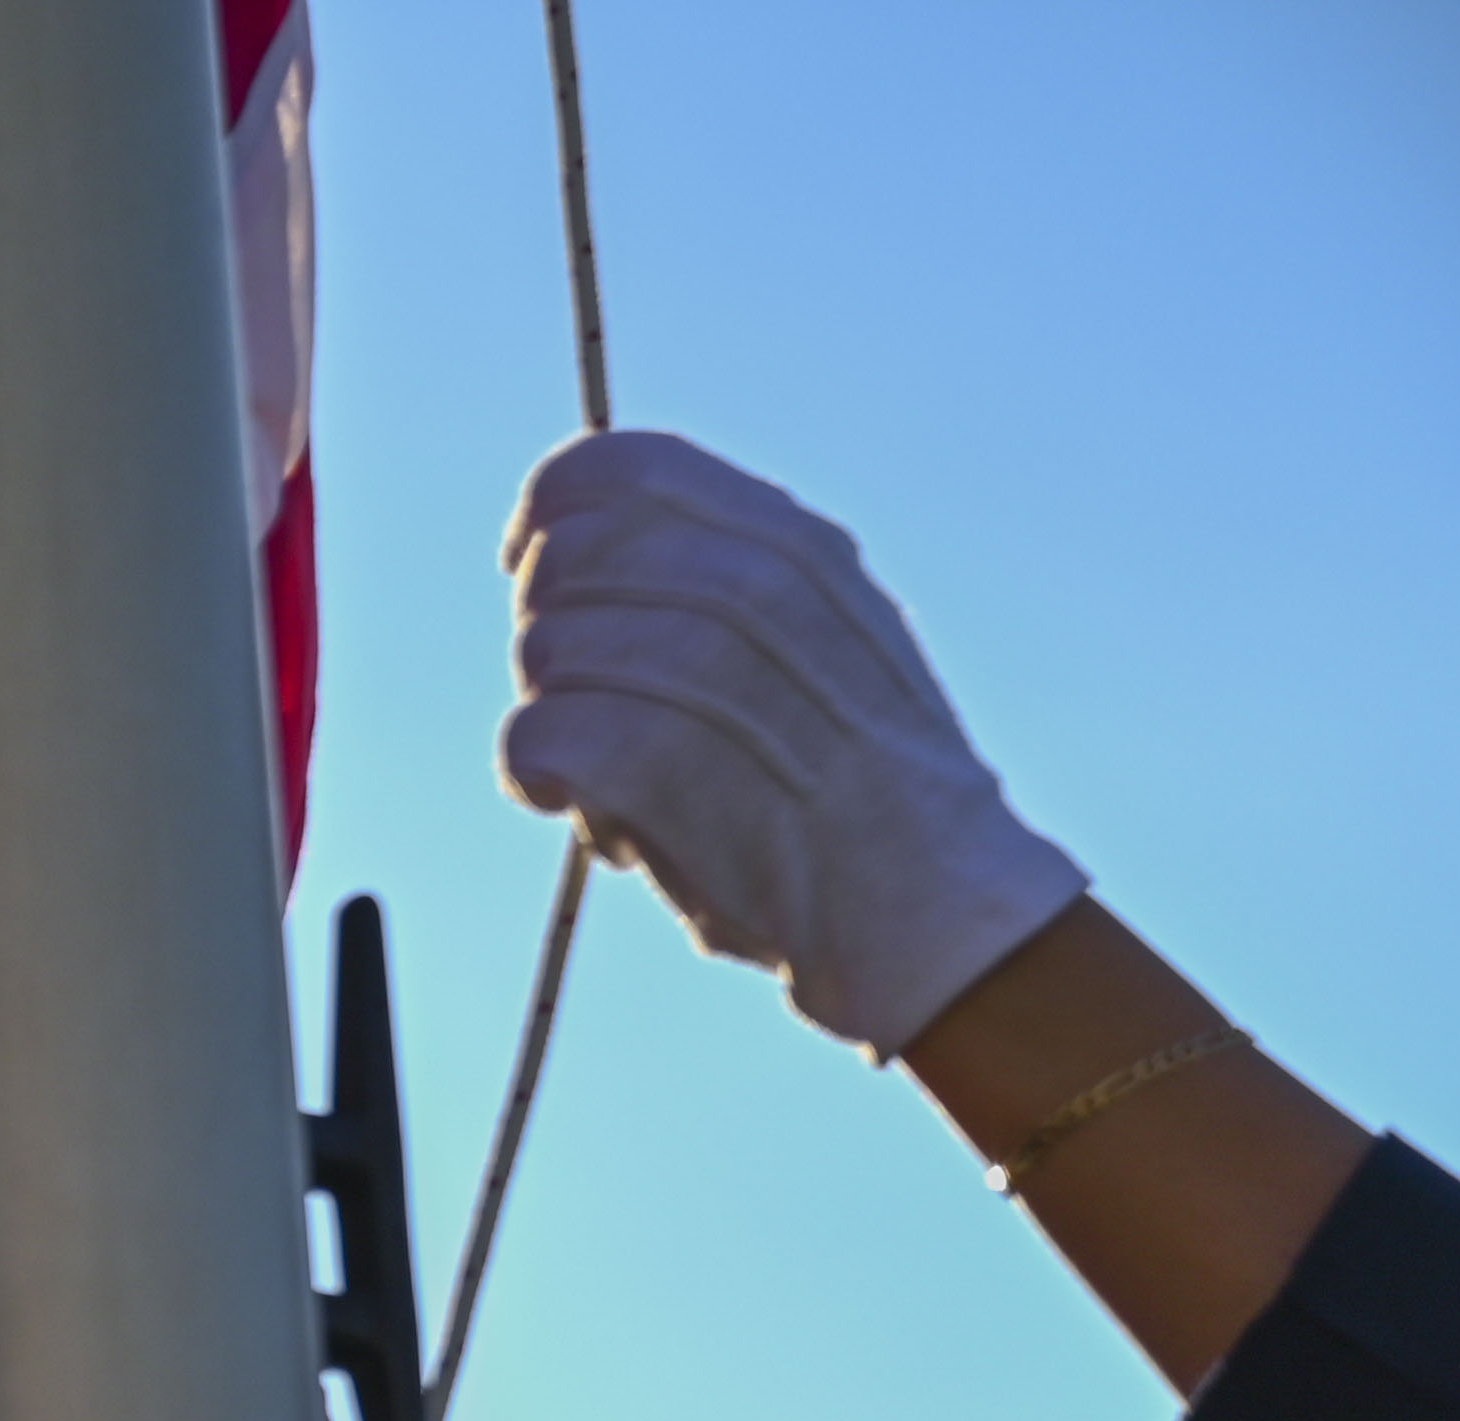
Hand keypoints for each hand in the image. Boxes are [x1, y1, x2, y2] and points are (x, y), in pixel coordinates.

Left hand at [496, 430, 1084, 1059]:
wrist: (931, 913)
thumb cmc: (850, 793)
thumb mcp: (820, 644)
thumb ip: (717, 583)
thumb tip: (564, 548)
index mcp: (796, 545)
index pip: (622, 467)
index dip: (549, 510)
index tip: (528, 568)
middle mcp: (767, 588)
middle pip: (570, 558)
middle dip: (547, 630)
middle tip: (588, 699)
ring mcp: (729, 672)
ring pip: (551, 643)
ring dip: (552, 710)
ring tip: (614, 773)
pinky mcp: (678, 767)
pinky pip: (543, 730)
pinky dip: (538, 773)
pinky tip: (584, 807)